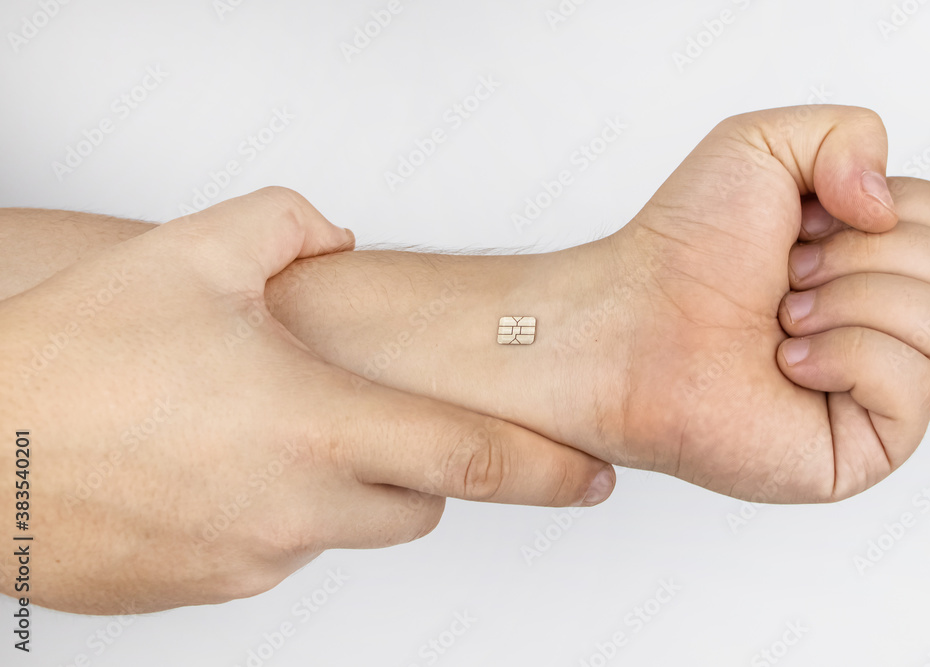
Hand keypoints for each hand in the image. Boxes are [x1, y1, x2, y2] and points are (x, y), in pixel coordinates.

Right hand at [0, 188, 613, 613]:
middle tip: (366, 415)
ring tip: (258, 429)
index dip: (549, 471)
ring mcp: (254, 561)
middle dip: (420, 466)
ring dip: (335, 486)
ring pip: (344, 529)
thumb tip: (329, 232)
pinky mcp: (209, 591)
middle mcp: (299, 508)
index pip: (477, 459)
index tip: (593, 477)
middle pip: (420, 504)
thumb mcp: (189, 251)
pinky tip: (211, 468)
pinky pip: (275, 555)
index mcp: (318, 425)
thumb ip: (285, 224)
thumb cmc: (71, 359)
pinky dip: (272, 515)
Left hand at [605, 106, 929, 500]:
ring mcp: (875, 383)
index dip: (873, 210)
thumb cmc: (681, 249)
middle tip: (786, 278)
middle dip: (862, 258)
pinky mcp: (865, 443)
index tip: (799, 229)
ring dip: (852, 305)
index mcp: (865, 254)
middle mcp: (878, 317)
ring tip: (783, 321)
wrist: (630, 326)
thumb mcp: (761, 143)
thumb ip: (850, 133)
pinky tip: (790, 364)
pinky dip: (848, 358)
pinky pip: (916, 386)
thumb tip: (891, 205)